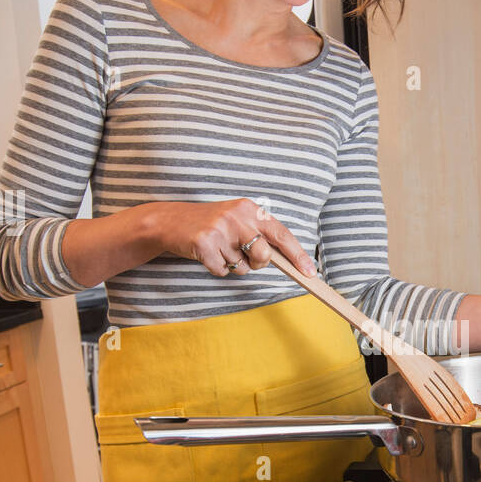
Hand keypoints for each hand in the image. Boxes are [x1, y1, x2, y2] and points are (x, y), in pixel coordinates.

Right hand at [153, 199, 316, 279]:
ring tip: (219, 249)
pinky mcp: (204, 243)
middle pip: (263, 255)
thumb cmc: (211, 225)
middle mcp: (237, 216)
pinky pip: (222, 271)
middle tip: (241, 254)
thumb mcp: (237, 220)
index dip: (297, 255)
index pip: (282, 234)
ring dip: (233, 265)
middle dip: (256, 263)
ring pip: (242, 267)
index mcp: (250, 209)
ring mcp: (220, 229)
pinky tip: (207, 254)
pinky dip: (216, 268)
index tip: (309, 272)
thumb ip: (260, 234)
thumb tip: (285, 259)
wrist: (170, 221)